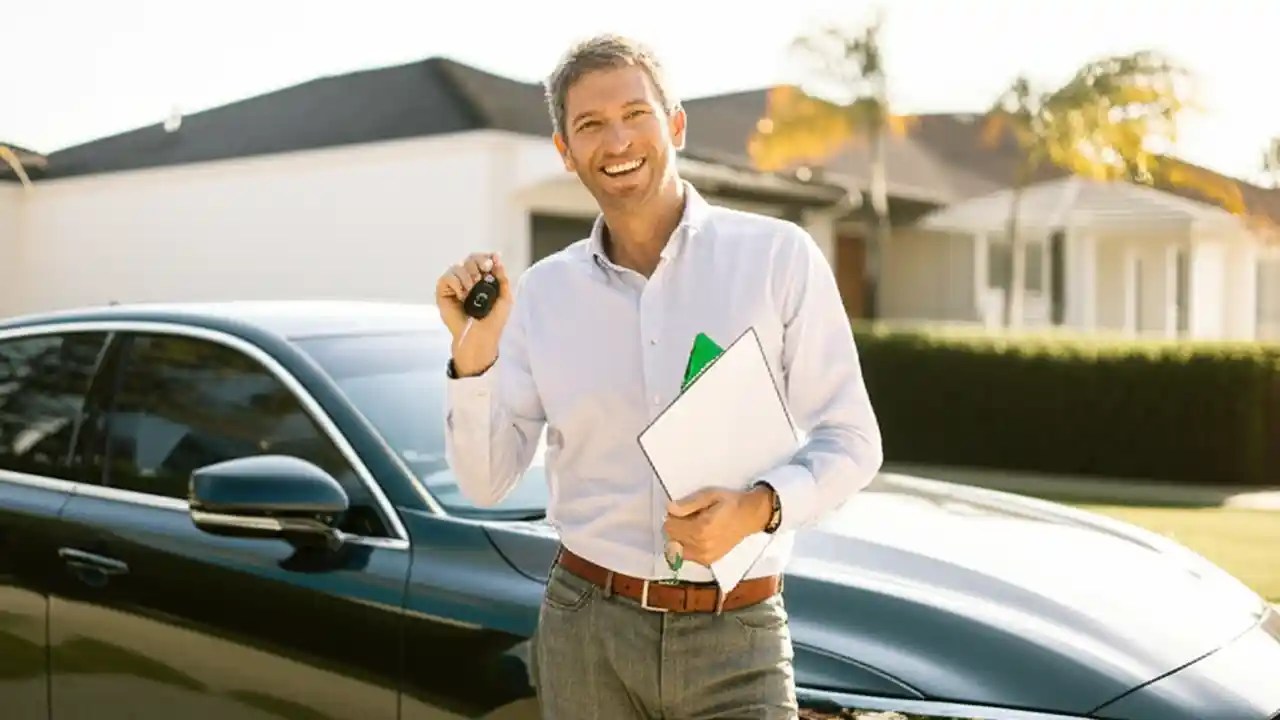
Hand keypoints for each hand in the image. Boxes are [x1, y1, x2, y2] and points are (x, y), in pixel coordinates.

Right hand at [436, 251, 513, 375]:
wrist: (480, 336)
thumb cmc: (493, 321)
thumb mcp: (504, 298)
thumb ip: (502, 278)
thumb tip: (497, 257)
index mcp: (483, 279)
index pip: (481, 259)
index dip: (485, 258)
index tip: (491, 264)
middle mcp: (468, 279)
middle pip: (470, 259)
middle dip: (477, 265)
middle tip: (481, 277)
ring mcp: (455, 285)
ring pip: (458, 266)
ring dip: (467, 276)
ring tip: (471, 291)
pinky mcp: (443, 292)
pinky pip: (447, 277)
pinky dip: (456, 283)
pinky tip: (462, 295)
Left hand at [662, 485, 773, 566]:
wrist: (749, 517)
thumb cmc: (730, 503)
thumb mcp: (710, 495)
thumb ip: (689, 504)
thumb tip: (670, 509)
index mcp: (701, 529)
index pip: (669, 527)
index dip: (672, 516)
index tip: (682, 509)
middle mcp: (701, 546)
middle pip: (671, 539)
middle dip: (675, 527)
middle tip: (689, 517)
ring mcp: (704, 556)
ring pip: (676, 549)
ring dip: (680, 538)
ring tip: (693, 527)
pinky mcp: (708, 560)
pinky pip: (686, 555)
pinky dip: (687, 546)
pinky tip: (698, 537)